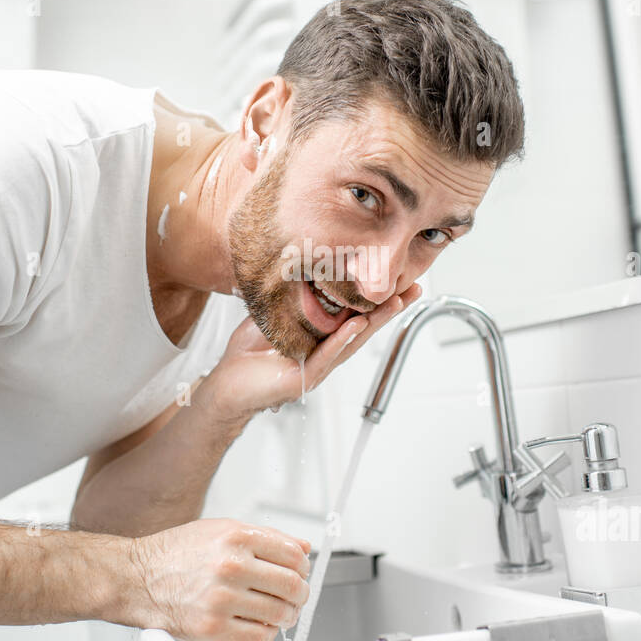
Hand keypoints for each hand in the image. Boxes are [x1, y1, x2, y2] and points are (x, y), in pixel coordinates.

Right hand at [132, 519, 311, 640]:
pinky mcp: (212, 627)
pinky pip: (259, 635)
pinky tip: (259, 623)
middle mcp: (230, 566)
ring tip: (280, 611)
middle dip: (300, 593)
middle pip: (292, 585)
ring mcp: (221, 598)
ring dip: (287, 615)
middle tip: (296, 596)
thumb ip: (265, 537)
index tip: (299, 571)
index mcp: (235, 538)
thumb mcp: (221, 530)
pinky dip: (267, 632)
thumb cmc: (175, 554)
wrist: (136, 578)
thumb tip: (301, 547)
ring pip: (280, 612)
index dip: (303, 566)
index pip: (292, 554)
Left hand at [202, 282, 423, 418]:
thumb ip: (294, 292)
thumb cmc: (250, 350)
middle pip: (366, 326)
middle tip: (413, 288)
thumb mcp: (276, 311)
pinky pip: (327, 357)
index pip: (357, 312)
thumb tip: (306, 257)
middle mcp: (327, 351)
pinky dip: (342, 341)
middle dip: (390, 307)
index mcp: (324, 335)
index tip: (399, 277)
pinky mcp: (305, 378)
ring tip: (395, 302)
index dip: (378, 296)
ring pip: (353, 341)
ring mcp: (320, 366)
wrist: (227, 382)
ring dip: (375, 321)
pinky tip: (356, 326)